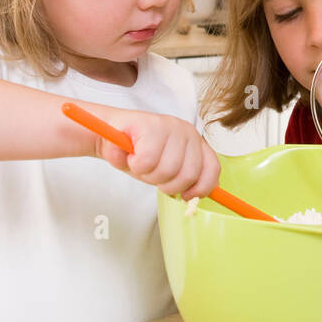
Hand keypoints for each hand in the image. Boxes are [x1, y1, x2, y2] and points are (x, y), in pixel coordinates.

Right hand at [92, 109, 220, 199]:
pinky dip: (135, 165)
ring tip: (140, 163)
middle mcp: (187, 131)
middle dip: (166, 184)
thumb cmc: (139, 153)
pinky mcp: (150, 125)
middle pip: (187, 175)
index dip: (200, 188)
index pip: (212, 168)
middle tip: (151, 174)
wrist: (109, 133)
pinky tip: (131, 156)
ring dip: (147, 174)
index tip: (186, 196)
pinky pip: (146, 161)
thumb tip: (209, 192)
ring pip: (166, 170)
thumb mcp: (166, 169)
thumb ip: (187, 177)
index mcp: (196, 142)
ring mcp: (170, 126)